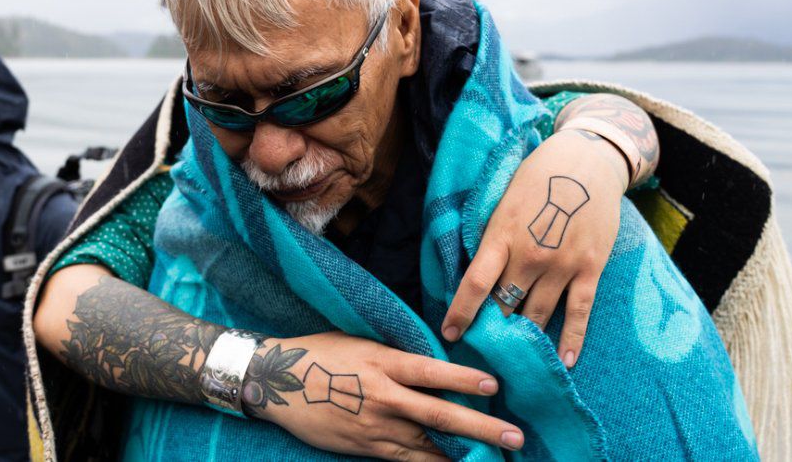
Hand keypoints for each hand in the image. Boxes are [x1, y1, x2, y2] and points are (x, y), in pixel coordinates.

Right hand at [244, 331, 523, 460]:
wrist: (276, 383)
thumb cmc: (320, 353)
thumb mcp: (360, 342)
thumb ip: (396, 353)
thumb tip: (435, 356)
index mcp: (382, 363)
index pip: (430, 371)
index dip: (463, 379)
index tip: (493, 386)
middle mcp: (383, 396)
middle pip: (439, 415)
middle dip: (481, 427)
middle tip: (515, 436)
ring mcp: (375, 427)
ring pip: (429, 444)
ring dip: (465, 452)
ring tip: (499, 457)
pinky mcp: (366, 448)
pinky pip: (408, 460)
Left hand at [440, 129, 627, 367]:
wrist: (586, 160)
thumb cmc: (537, 176)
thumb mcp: (502, 201)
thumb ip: (492, 236)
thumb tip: (473, 269)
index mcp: (502, 235)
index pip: (474, 284)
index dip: (460, 313)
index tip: (450, 333)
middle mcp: (530, 255)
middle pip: (505, 304)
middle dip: (493, 328)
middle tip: (484, 346)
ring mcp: (562, 264)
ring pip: (537, 313)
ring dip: (525, 336)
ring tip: (515, 356)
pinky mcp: (589, 268)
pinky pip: (579, 311)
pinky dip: (572, 339)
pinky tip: (565, 361)